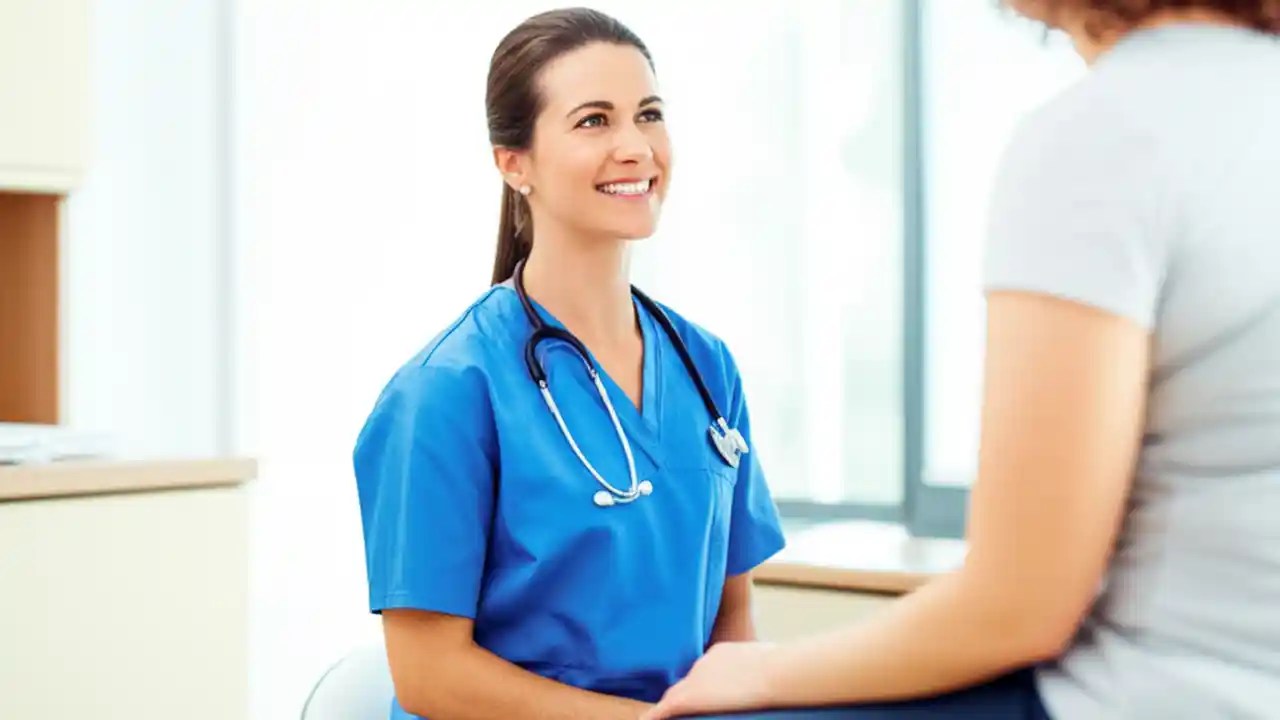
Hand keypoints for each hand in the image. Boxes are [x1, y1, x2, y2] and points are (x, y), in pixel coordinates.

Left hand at [641, 642, 782, 719]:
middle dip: (685, 697)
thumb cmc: (783, 669)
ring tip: (662, 719)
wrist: (776, 672)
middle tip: (680, 712)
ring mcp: (694, 680)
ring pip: (675, 696)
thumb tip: (771, 680)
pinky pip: (664, 710)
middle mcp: (703, 664)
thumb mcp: (768, 663)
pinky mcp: (689, 698)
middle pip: (687, 684)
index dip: (704, 686)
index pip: (704, 673)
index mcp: (721, 654)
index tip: (709, 696)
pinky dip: (655, 717)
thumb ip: (759, 671)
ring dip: (670, 708)